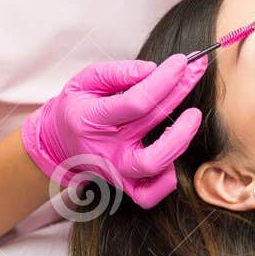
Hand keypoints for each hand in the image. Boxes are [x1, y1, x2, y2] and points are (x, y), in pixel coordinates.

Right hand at [21, 54, 208, 208]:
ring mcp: (116, 170)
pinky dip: (168, 178)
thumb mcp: (85, 81)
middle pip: (151, 123)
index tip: (181, 62)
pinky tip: (174, 151)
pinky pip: (150, 194)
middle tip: (196, 71)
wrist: (58, 143)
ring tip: (193, 115)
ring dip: (180, 138)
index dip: (164, 80)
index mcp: (91, 118)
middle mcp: (105, 148)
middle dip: (180, 91)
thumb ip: (116, 72)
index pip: (136, 101)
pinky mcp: (125, 186)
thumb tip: (151, 69)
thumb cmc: (77, 108)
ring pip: (153, 163)